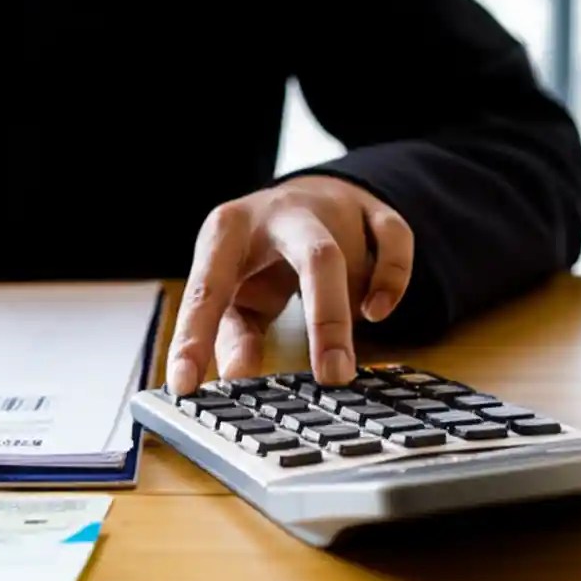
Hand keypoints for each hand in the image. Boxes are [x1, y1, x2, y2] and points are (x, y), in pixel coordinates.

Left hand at [166, 176, 413, 393]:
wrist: (296, 196)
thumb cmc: (255, 257)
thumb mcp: (233, 293)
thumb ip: (230, 334)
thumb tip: (236, 378)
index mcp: (227, 231)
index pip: (209, 288)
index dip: (194, 338)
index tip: (185, 384)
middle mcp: (278, 212)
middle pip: (314, 257)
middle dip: (326, 318)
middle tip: (332, 376)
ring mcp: (328, 207)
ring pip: (350, 255)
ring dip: (347, 309)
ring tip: (338, 357)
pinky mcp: (369, 209)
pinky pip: (395, 238)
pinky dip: (393, 278)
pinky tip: (376, 311)